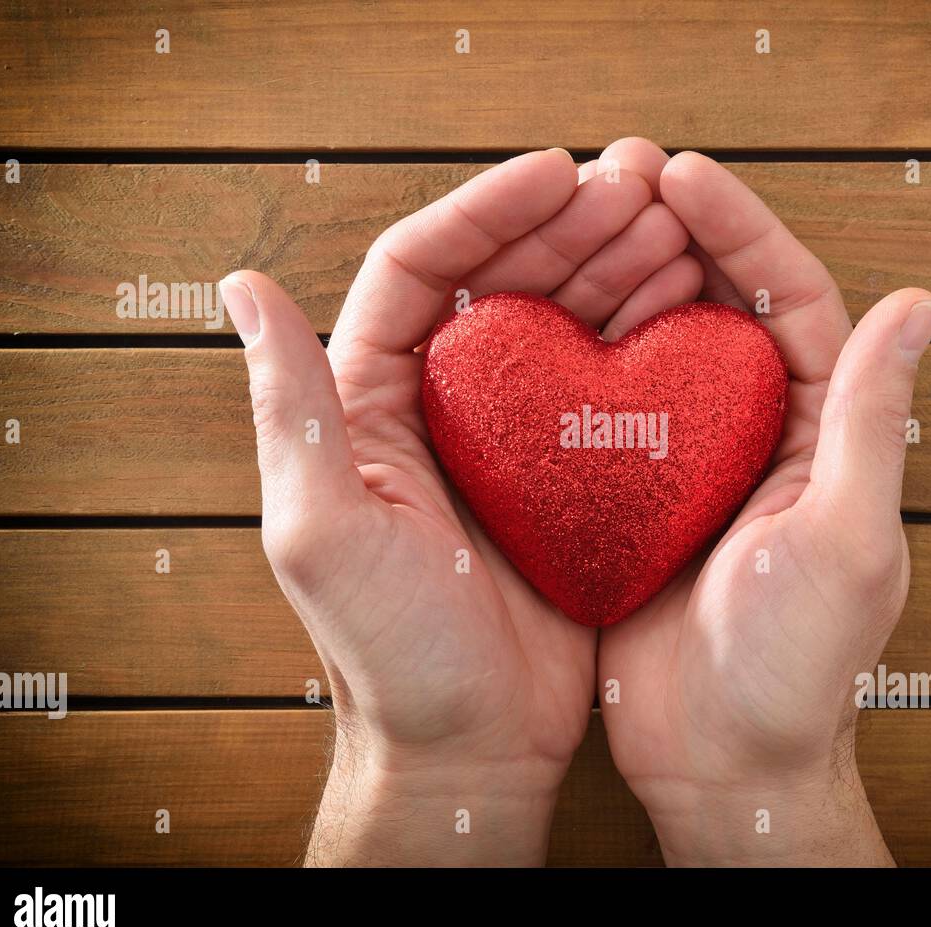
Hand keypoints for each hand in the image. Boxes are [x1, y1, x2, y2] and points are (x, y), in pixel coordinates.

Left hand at [222, 146, 702, 864]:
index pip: (421, 270)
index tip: (558, 173)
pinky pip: (606, 389)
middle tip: (640, 183)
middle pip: (503, 281)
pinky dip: (643, 342)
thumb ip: (290, 410)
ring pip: (562, 323)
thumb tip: (243, 286)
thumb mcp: (322, 532)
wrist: (466, 749)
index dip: (486, 210)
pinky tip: (687, 313)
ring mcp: (510, 442)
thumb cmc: (390, 657)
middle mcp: (439, 408)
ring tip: (675, 227)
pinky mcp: (568, 479)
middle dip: (569, 224)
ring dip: (613, 267)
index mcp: (370, 404)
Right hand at [595, 141, 930, 865]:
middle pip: (722, 305)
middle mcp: (760, 435)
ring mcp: (693, 463)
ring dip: (624, 281)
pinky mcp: (634, 498)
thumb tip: (919, 300)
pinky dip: (579, 359)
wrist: (725, 764)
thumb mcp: (848, 539)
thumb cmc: (797, 669)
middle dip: (676, 233)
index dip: (743, 229)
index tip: (682, 174)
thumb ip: (876, 420)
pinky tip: (536, 324)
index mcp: (825, 433)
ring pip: (659, 345)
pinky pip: (606, 409)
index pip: (792, 300)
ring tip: (572, 225)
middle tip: (615, 172)